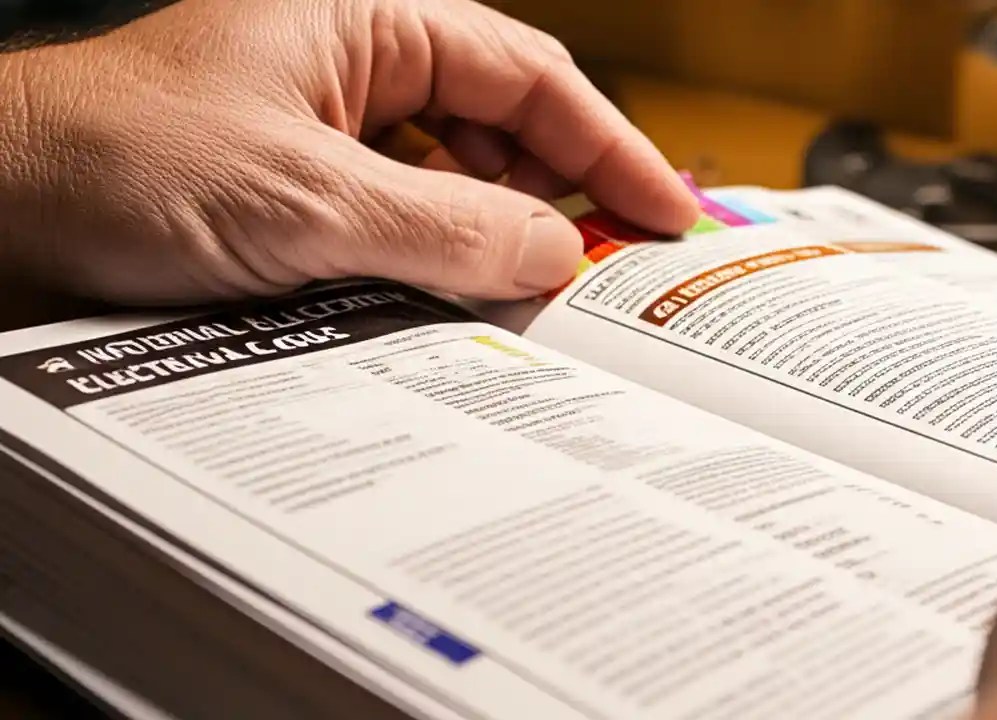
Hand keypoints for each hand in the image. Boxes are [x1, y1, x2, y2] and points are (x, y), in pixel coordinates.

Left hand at [0, 0, 698, 303]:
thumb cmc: (118, 160)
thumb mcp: (307, 200)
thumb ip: (447, 227)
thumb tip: (555, 255)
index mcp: (369, 18)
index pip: (531, 75)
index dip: (609, 146)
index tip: (663, 210)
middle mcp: (358, 64)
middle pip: (506, 124)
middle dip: (564, 194)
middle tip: (617, 267)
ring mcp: (333, 128)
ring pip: (460, 177)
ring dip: (503, 235)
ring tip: (545, 293)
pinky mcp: (306, 189)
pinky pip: (407, 219)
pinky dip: (444, 260)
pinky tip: (463, 301)